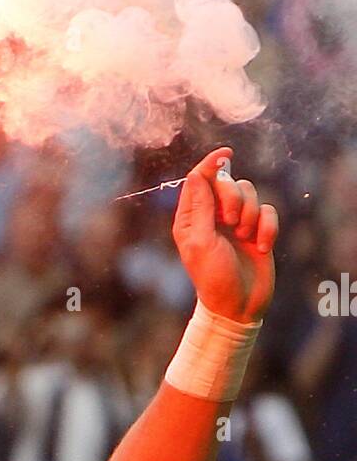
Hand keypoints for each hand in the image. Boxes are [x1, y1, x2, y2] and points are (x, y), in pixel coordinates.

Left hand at [172, 148, 277, 323]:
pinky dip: (268, 228)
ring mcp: (237, 223)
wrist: (238, 307)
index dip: (211, 164)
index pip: (198, 180)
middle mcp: (213, 216)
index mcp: (191, 218)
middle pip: (227, 183)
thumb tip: (197, 174)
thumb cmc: (213, 278)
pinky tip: (262, 248)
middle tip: (231, 222)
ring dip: (251, 214)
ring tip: (245, 237)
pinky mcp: (258, 230)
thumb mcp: (201, 242)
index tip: (226, 154)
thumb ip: (200, 206)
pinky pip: (269, 211)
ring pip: (251, 193)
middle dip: (234, 198)